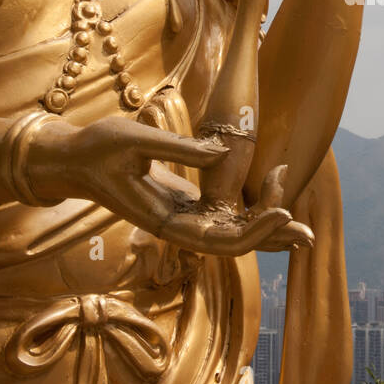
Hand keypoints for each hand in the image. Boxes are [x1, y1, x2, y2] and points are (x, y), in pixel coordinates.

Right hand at [28, 116, 313, 257]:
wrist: (73, 159)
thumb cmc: (97, 148)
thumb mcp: (134, 140)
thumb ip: (179, 148)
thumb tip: (224, 151)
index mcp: (165, 221)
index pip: (218, 240)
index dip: (254, 232)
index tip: (283, 212)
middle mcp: (179, 226)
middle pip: (234, 244)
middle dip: (271, 238)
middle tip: (309, 230)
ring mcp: (184, 216)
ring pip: (234, 232)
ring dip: (268, 229)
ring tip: (305, 228)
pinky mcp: (187, 202)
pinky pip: (226, 213)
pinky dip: (252, 209)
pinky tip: (275, 197)